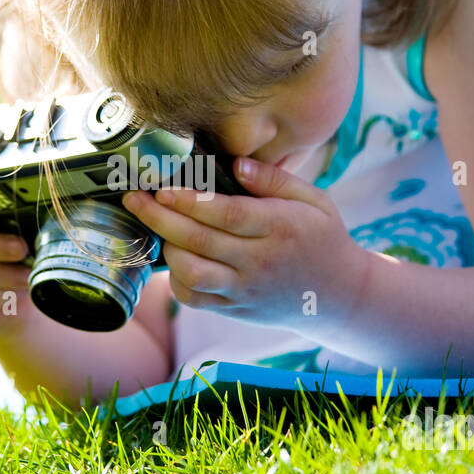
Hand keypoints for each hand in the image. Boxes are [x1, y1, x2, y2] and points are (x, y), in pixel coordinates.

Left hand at [121, 156, 369, 337]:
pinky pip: (195, 298)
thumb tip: (236, 164)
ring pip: (192, 274)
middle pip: (200, 242)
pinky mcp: (235, 309)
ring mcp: (245, 290)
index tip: (162, 187)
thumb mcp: (314, 200)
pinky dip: (176, 280)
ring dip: (167, 249)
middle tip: (134, 199)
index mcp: (279, 228)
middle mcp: (260, 262)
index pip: (226, 214)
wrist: (339, 295)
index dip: (189, 201)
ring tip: (159, 226)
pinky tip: (173, 258)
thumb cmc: (323, 238)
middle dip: (160, 218)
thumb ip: (275, 180)